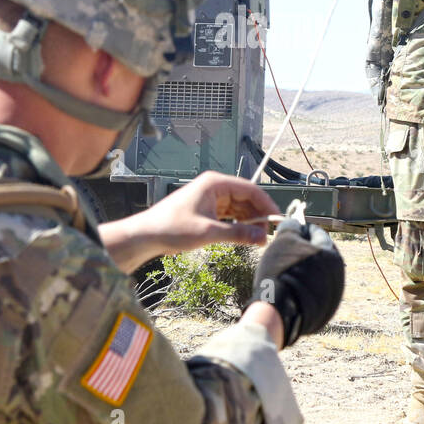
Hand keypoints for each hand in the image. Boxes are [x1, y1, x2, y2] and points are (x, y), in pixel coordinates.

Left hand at [99, 171, 276, 271]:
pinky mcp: (206, 210)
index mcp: (215, 183)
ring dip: (249, 222)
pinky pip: (230, 215)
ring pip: (239, 208)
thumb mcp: (208, 232)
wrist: (146, 235)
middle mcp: (215, 187)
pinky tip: (245, 237)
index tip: (277, 220)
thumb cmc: (172, 228)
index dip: (266, 204)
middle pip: (246, 198)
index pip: (250, 189)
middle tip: (269, 235)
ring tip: (258, 240)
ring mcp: (210, 198)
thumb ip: (237, 234)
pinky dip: (238, 225)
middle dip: (258, 216)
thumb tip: (262, 237)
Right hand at [249, 220, 345, 346]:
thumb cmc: (280, 272)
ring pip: (320, 274)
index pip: (316, 233)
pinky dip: (307, 288)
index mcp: (330, 253)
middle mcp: (338, 272)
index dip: (301, 230)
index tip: (290, 232)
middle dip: (306, 250)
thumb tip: (294, 224)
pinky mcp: (328, 310)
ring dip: (307, 270)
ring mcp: (334, 293)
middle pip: (321, 254)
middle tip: (287, 253)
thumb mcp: (282, 242)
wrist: (279, 313)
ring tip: (288, 273)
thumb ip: (291, 228)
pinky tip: (292, 290)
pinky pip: (318, 292)